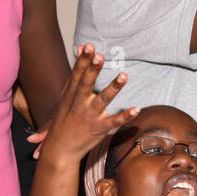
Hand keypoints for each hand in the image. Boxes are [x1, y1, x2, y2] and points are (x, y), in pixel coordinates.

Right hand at [28, 44, 138, 163]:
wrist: (59, 149)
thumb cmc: (66, 119)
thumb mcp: (67, 95)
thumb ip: (77, 72)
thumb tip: (81, 46)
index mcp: (71, 94)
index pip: (77, 74)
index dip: (83, 60)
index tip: (88, 46)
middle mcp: (79, 103)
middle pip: (87, 83)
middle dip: (93, 70)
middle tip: (99, 55)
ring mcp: (90, 116)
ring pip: (103, 100)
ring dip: (113, 88)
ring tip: (124, 75)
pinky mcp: (100, 128)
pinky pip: (115, 121)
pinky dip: (125, 116)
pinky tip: (136, 109)